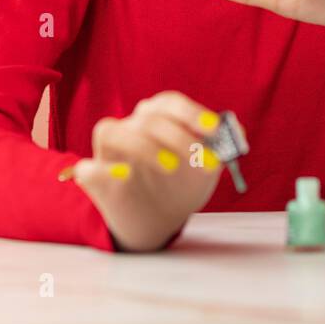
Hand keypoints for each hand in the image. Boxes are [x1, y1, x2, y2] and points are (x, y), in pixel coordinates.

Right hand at [63, 92, 233, 251]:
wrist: (159, 220)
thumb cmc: (182, 185)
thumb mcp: (207, 169)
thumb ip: (221, 149)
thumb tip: (236, 130)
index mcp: (157, 118)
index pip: (168, 103)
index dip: (191, 112)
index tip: (213, 129)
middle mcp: (130, 127)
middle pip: (146, 117)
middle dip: (178, 136)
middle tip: (201, 159)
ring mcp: (109, 152)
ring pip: (110, 129)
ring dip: (142, 145)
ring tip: (169, 167)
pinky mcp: (95, 178)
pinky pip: (88, 168)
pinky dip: (101, 170)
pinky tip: (123, 178)